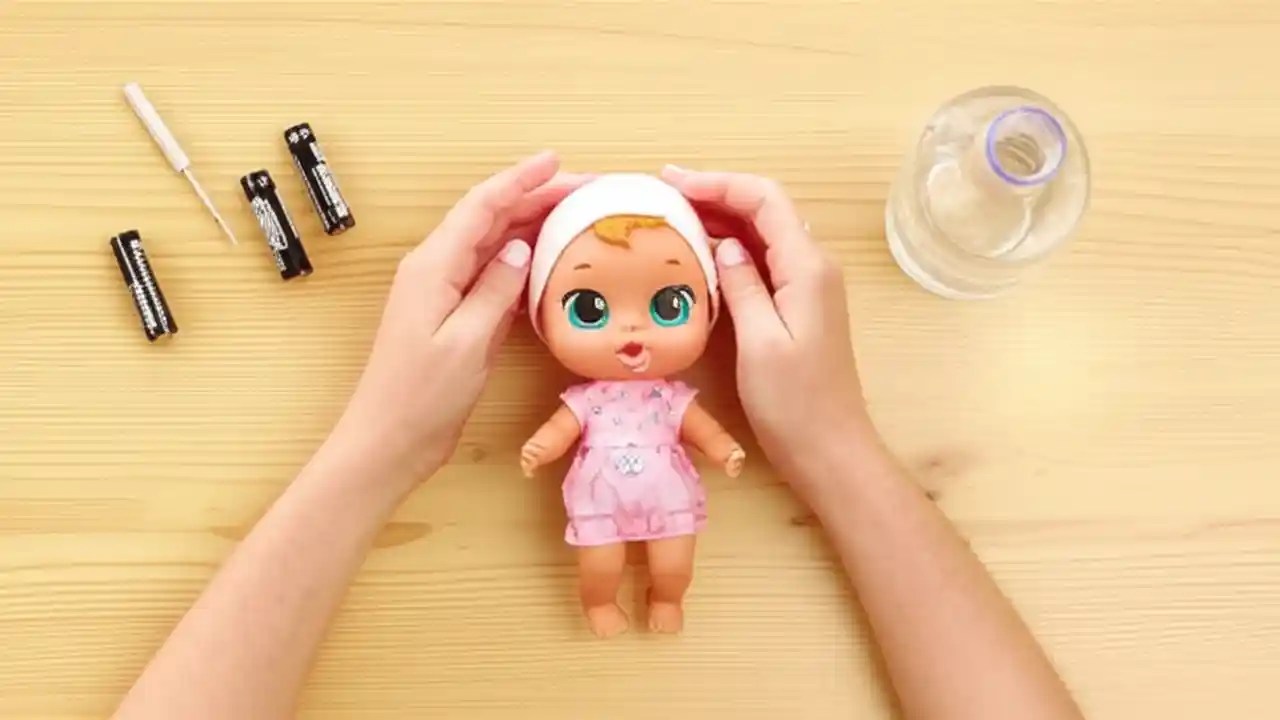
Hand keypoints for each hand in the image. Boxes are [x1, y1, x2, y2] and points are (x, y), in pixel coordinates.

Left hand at [332, 152, 591, 494]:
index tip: (556, 161)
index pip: (482, 207)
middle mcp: (436, 270)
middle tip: (585, 190)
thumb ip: (495, 290)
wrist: (389, 441)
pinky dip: (523, 262)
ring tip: (576, 216)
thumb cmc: (421, 397)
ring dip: (533, 225)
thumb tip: (522, 248)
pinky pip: (492, 274)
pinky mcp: (454, 315)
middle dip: (536, 197)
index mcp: (433, 267)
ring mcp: (444, 292)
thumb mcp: (467, 342)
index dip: (520, 179)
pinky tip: (550, 260)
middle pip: (491, 219)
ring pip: (494, 244)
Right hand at [661, 165, 870, 489]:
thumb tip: (727, 245)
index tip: (671, 182)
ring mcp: (808, 286)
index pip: (764, 200)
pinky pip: (764, 260)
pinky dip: (731, 247)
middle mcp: (813, 266)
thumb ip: (743, 285)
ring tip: (673, 213)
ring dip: (721, 217)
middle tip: (662, 192)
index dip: (718, 183)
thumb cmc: (795, 404)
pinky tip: (701, 252)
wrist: (831, 450)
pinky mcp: (798, 305)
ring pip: (763, 233)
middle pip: (764, 209)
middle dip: (715, 193)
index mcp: (807, 267)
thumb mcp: (760, 342)